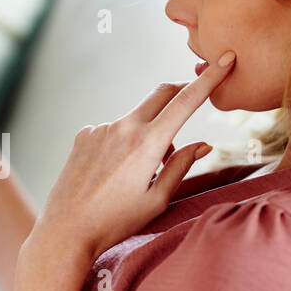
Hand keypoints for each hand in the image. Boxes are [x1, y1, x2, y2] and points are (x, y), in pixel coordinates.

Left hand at [29, 50, 236, 264]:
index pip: (186, 101)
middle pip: (162, 93)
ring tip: (141, 172)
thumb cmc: (115, 222)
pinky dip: (124, 142)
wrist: (65, 231)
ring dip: (150, 131)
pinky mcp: (84, 134)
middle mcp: (123, 127)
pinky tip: (113, 172)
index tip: (225, 59)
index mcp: (147, 144)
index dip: (210, 79)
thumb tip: (203, 144)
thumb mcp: (156, 200)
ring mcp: (100, 128)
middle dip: (181, 92)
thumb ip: (181, 166)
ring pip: (137, 118)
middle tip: (193, 105)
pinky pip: (114, 129)